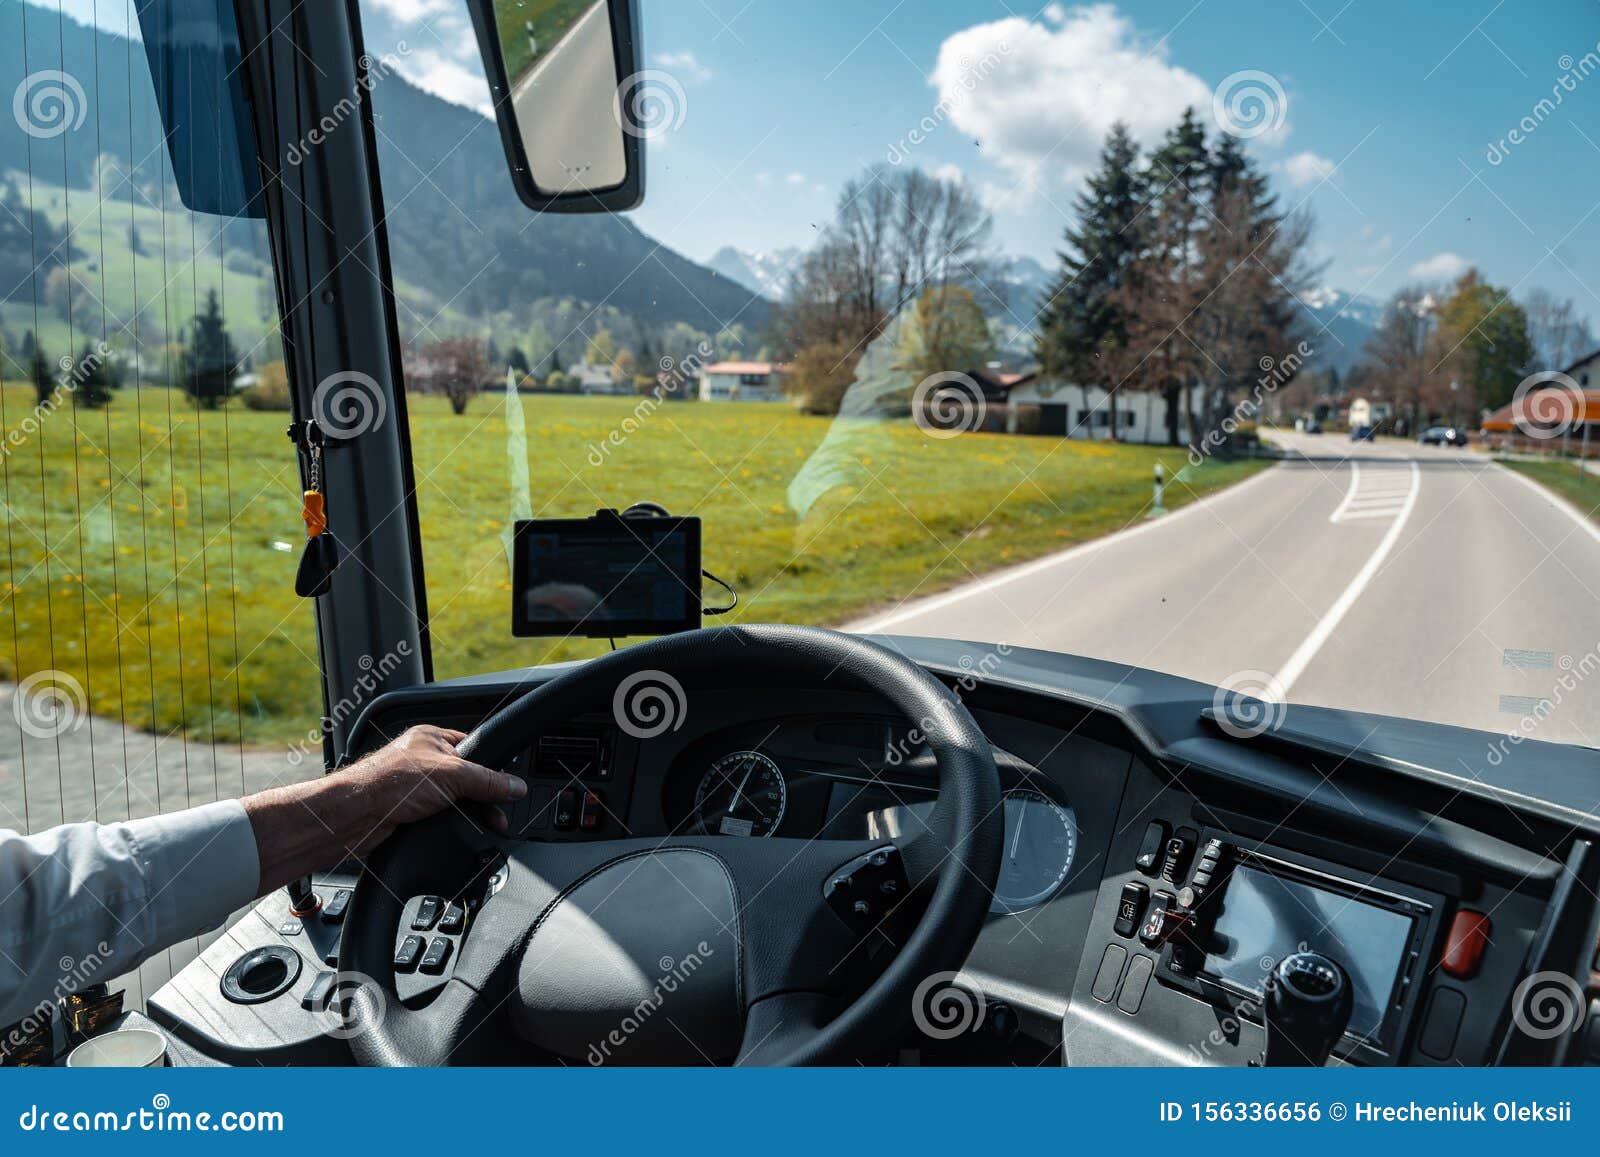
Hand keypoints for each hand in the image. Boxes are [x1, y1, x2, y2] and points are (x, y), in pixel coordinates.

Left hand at [338, 725, 525, 846]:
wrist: (354, 815)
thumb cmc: (389, 782)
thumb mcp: (451, 776)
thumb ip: (487, 781)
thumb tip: (515, 786)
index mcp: (433, 738)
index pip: (475, 748)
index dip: (492, 767)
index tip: (508, 787)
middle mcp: (424, 760)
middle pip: (467, 778)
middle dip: (480, 796)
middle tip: (495, 813)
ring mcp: (416, 786)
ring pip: (454, 800)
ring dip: (464, 812)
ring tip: (474, 821)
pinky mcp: (410, 810)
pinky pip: (441, 816)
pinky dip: (449, 823)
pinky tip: (452, 828)